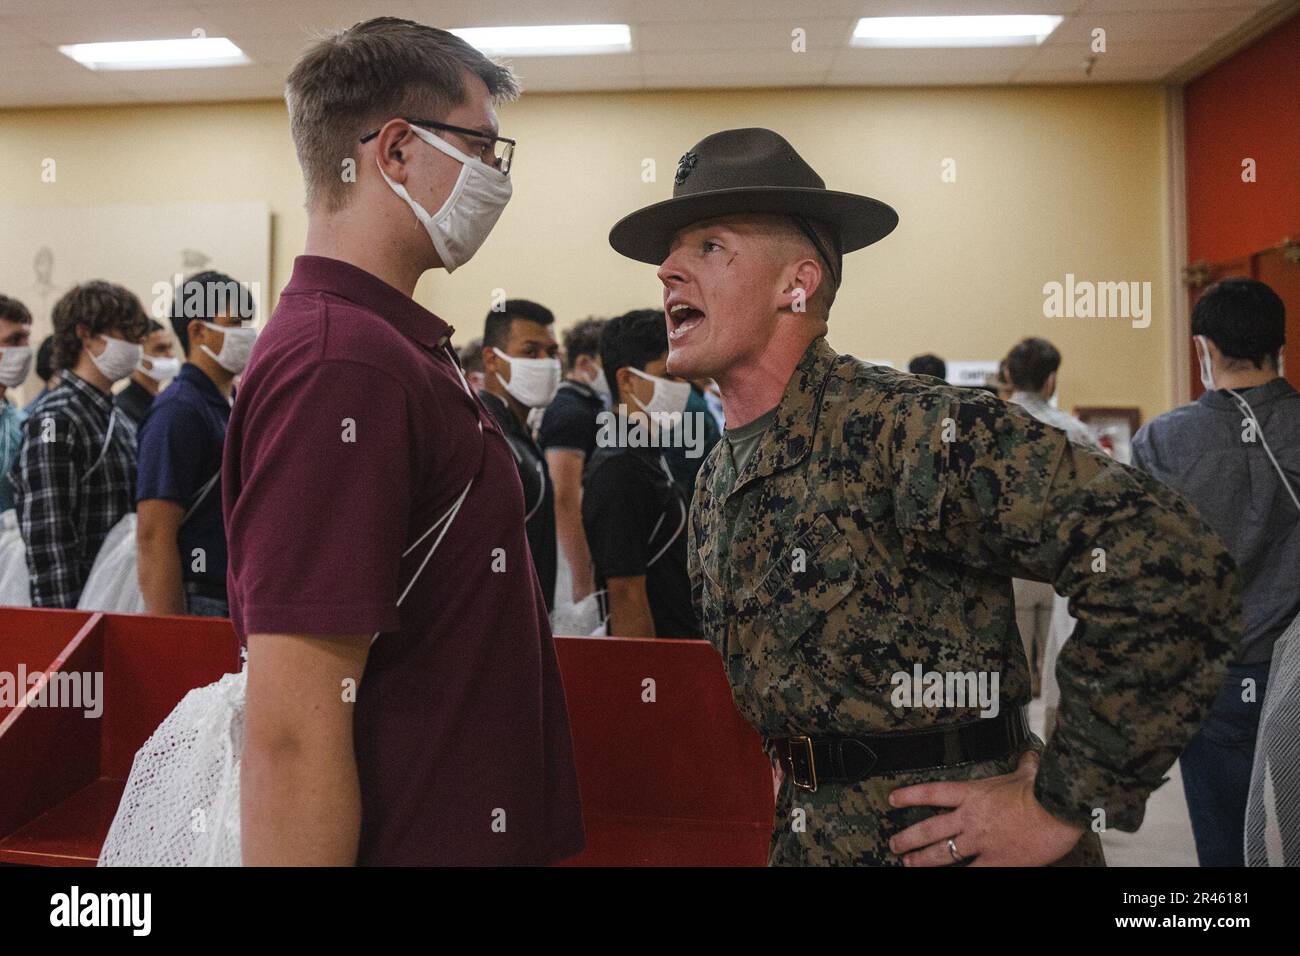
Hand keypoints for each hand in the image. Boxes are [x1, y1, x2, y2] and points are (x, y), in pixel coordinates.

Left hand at [887, 751, 1084, 866]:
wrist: (1058, 810)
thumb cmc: (1043, 790)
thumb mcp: (1028, 773)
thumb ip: (1024, 766)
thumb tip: (1031, 756)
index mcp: (974, 793)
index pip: (933, 792)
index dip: (910, 796)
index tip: (892, 799)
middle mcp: (970, 818)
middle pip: (930, 828)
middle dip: (908, 838)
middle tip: (894, 844)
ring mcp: (980, 841)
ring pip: (943, 853)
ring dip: (923, 860)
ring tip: (909, 864)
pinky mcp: (996, 862)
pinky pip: (971, 873)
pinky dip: (958, 877)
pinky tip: (946, 879)